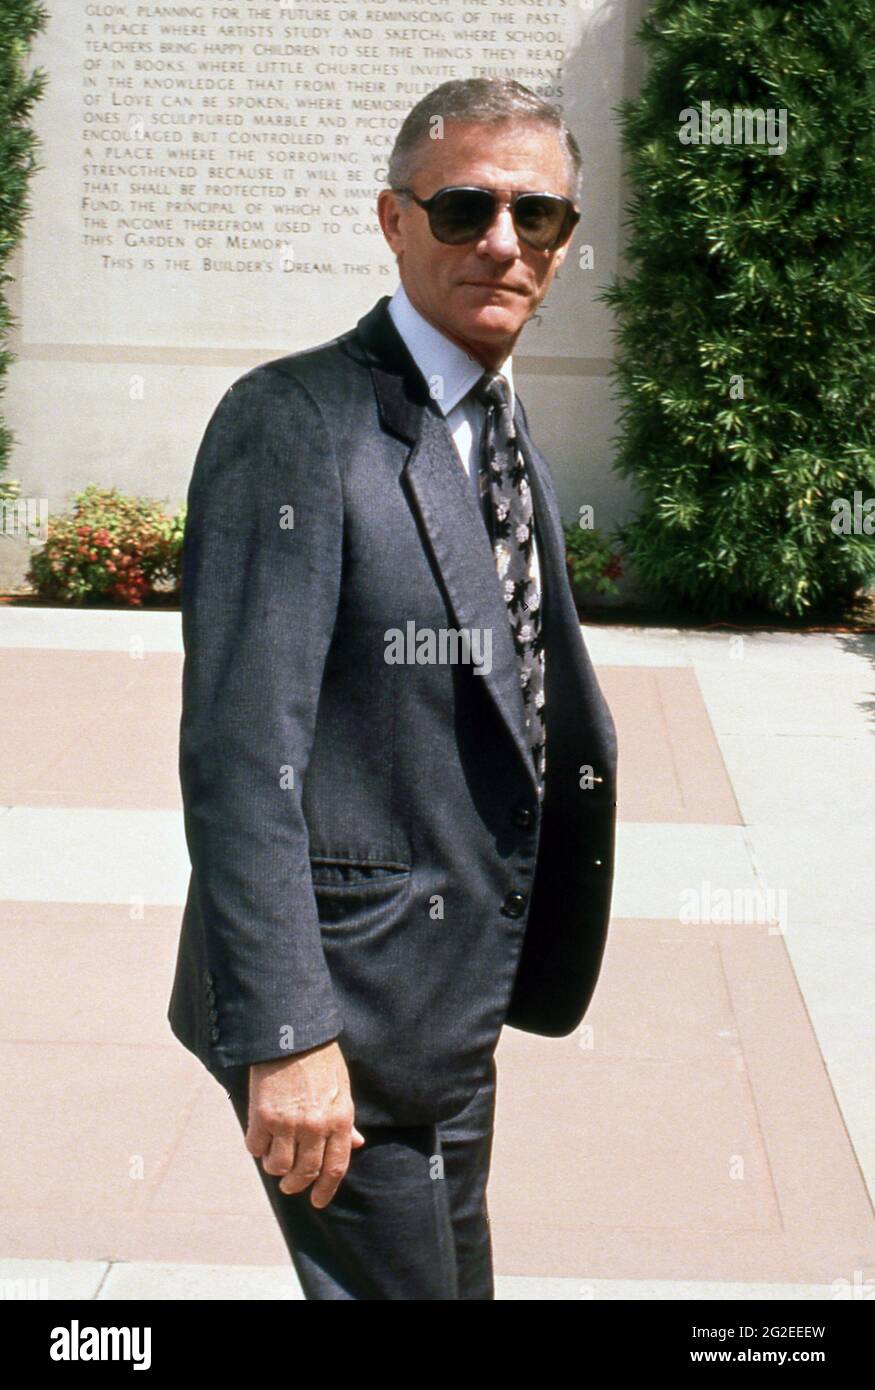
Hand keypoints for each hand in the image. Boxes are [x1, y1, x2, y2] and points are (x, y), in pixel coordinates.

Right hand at [244, 1041, 365, 1207]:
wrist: (291, 1034)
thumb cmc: (320, 1059)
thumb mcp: (341, 1088)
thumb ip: (346, 1121)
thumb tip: (356, 1144)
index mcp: (339, 1119)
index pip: (335, 1167)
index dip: (325, 1190)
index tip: (317, 1202)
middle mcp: (315, 1126)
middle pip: (305, 1173)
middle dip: (296, 1185)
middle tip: (289, 1185)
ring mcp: (288, 1123)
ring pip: (278, 1166)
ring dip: (275, 1166)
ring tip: (274, 1156)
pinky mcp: (263, 1116)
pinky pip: (256, 1148)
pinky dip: (257, 1147)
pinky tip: (260, 1136)